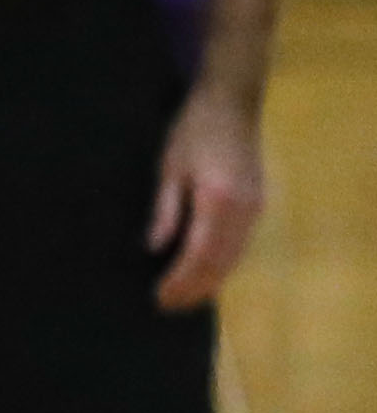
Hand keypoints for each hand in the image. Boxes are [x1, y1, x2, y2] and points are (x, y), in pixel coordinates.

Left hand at [149, 91, 267, 311]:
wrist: (231, 105)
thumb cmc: (192, 131)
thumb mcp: (169, 167)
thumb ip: (165, 210)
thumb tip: (155, 248)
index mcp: (216, 198)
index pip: (198, 252)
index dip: (180, 279)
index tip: (161, 296)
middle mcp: (242, 208)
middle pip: (220, 262)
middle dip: (195, 288)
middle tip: (169, 306)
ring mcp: (254, 207)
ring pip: (234, 257)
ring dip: (210, 281)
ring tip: (184, 298)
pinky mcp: (258, 203)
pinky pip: (241, 244)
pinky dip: (223, 264)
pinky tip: (206, 274)